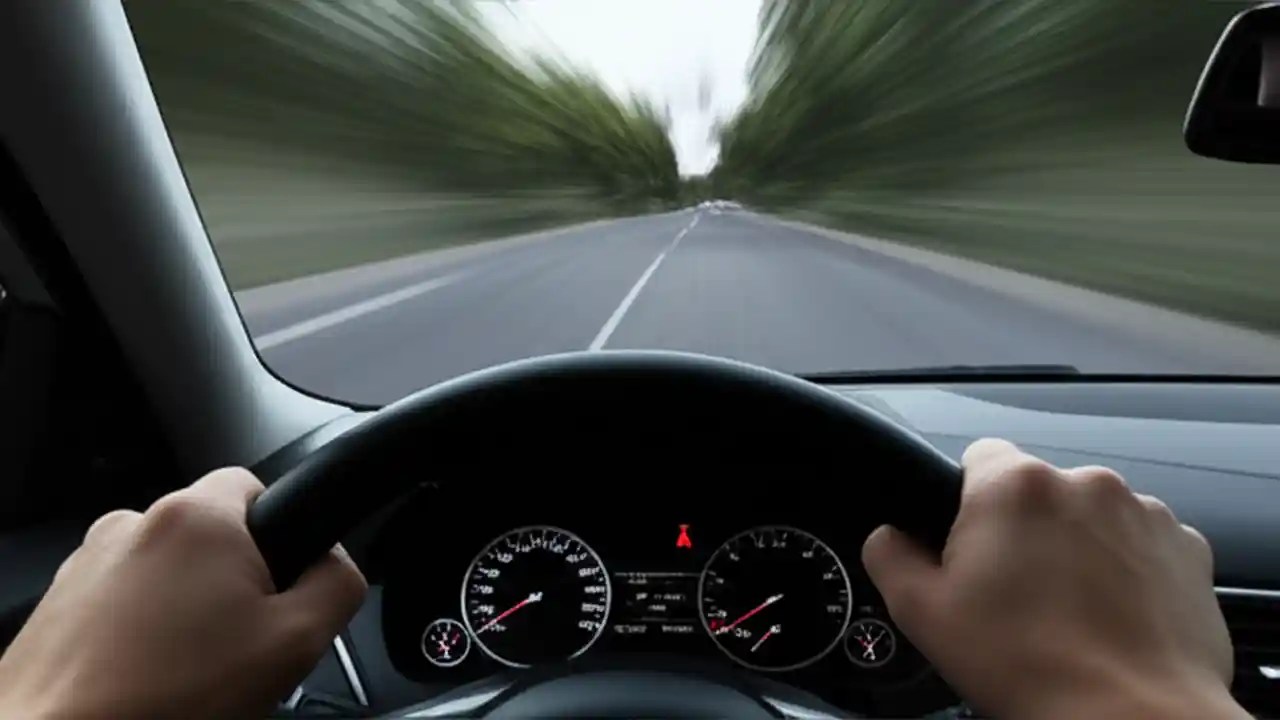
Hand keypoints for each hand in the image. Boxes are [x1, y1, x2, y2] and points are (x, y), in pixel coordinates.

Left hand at [0, 467, 366, 719]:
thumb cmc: (165, 702)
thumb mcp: (295, 644)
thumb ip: (337, 584)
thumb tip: (338, 564)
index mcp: (196, 519)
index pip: (259, 486)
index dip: (282, 538)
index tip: (281, 588)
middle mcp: (134, 525)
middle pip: (212, 536)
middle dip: (233, 583)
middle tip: (241, 645)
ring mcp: (87, 564)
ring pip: (166, 573)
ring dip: (184, 609)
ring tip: (188, 673)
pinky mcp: (58, 606)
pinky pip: (121, 604)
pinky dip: (139, 634)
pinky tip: (149, 680)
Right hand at [863, 439, 1245, 719]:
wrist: (1133, 719)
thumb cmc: (1028, 668)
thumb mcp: (922, 613)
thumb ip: (889, 556)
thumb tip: (888, 537)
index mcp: (1014, 485)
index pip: (977, 456)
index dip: (966, 504)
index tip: (972, 550)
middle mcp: (1085, 484)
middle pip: (1036, 492)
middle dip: (1024, 532)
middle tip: (1015, 596)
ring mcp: (1143, 514)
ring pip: (1090, 517)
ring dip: (1077, 549)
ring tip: (1068, 615)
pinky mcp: (1186, 549)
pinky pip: (1140, 546)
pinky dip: (1126, 572)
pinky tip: (1111, 619)